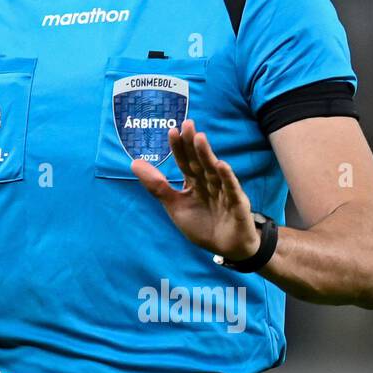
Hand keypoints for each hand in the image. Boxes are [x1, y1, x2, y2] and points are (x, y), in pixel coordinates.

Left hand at [130, 118, 261, 259]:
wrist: (227, 249)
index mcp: (194, 183)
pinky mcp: (238, 204)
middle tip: (187, 123)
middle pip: (199, 161)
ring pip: (214, 171)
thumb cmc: (203, 225)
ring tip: (199, 138)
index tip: (171, 130)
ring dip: (207, 155)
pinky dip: (227, 178)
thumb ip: (157, 187)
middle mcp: (209, 183)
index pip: (185, 162)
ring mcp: (224, 192)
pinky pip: (231, 190)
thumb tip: (134, 163)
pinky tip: (221, 165)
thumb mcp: (175, 206)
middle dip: (192, 143)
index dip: (178, 148)